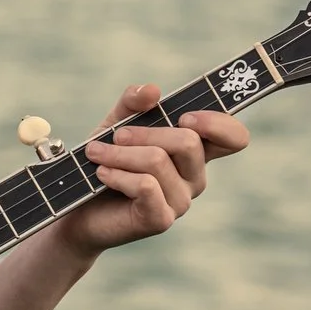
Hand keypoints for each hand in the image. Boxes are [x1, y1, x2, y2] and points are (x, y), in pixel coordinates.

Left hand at [56, 84, 250, 257]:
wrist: (77, 208)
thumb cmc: (103, 162)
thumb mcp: (115, 123)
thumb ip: (132, 103)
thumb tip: (152, 90)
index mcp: (194, 151)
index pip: (233, 137)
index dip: (218, 123)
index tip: (184, 116)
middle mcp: (194, 176)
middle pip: (188, 141)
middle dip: (144, 133)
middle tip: (116, 135)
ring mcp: (180, 200)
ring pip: (158, 161)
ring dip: (120, 153)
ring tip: (96, 154)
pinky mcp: (161, 219)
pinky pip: (145, 185)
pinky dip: (117, 174)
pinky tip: (101, 174)